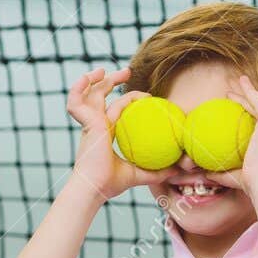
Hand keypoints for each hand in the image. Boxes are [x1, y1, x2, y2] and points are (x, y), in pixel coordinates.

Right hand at [65, 67, 181, 201]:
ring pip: (89, 94)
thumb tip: (179, 169)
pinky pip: (77, 101)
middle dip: (111, 81)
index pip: (111, 111)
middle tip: (128, 73)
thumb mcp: (138, 174)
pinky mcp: (88, 122)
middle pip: (100, 96)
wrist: (94, 188)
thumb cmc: (110, 184)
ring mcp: (89, 123)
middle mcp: (94, 126)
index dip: (124, 101)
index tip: (144, 98)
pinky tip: (88, 78)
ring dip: (95, 79)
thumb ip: (157, 171)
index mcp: (103, 134)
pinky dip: (78, 88)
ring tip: (107, 70)